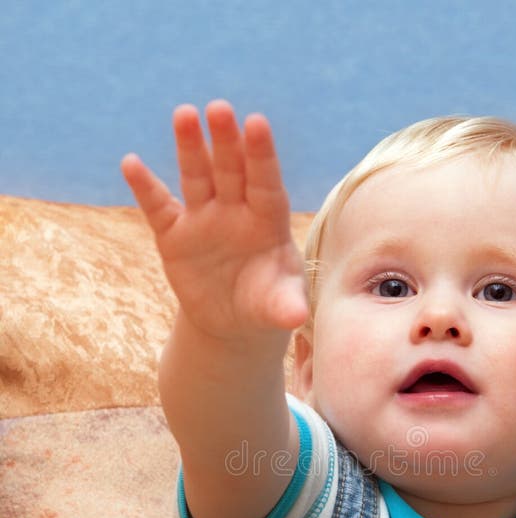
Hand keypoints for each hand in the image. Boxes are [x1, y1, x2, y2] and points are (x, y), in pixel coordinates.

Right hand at [121, 101, 307, 341]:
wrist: (234, 321)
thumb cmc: (266, 303)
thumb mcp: (279, 307)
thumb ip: (286, 306)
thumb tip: (295, 317)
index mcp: (268, 221)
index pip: (266, 183)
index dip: (261, 155)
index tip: (257, 123)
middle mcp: (236, 211)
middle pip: (231, 170)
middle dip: (225, 140)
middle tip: (219, 109)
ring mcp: (203, 219)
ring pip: (197, 177)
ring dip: (190, 148)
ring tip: (184, 114)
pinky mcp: (174, 235)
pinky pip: (158, 207)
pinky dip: (144, 187)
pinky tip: (131, 163)